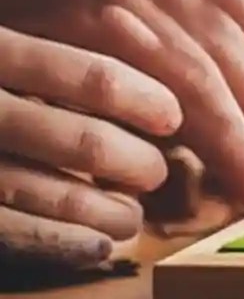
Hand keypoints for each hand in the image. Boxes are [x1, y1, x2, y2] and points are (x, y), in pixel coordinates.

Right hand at [0, 25, 179, 265]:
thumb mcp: (0, 52)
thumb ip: (48, 55)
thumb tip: (149, 58)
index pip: (82, 72)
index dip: (139, 97)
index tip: (172, 114)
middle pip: (79, 139)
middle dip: (133, 162)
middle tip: (156, 171)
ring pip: (45, 191)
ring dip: (104, 211)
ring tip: (132, 217)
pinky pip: (9, 229)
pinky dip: (60, 243)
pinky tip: (96, 247)